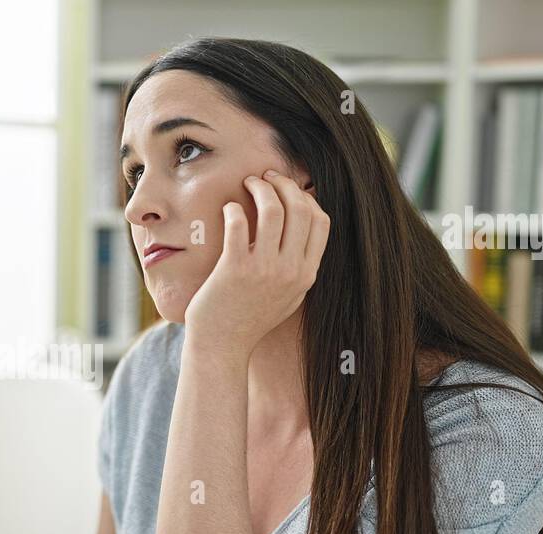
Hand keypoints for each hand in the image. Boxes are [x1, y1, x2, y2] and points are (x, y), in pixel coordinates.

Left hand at [184, 170, 329, 359]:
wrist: (222, 346)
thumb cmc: (250, 319)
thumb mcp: (288, 296)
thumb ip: (298, 266)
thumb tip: (302, 226)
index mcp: (306, 274)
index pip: (321, 221)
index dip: (306, 197)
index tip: (289, 191)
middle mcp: (290, 270)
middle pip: (300, 208)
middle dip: (284, 184)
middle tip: (266, 178)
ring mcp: (264, 269)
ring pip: (273, 209)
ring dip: (260, 188)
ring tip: (248, 183)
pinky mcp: (234, 268)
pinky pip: (239, 223)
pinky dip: (234, 208)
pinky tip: (228, 208)